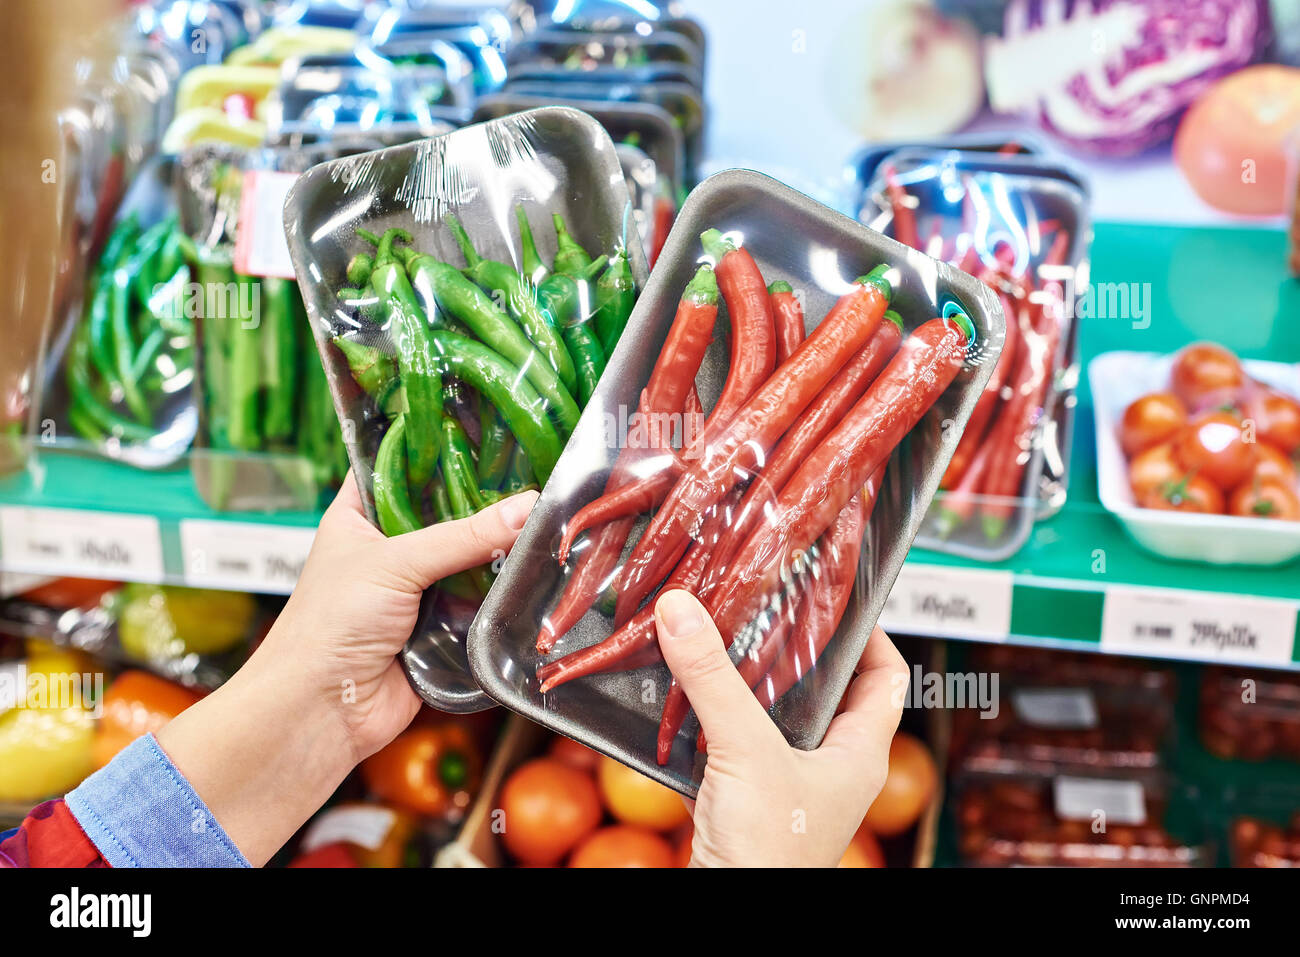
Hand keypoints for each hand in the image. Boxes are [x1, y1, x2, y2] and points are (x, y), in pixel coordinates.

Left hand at [157, 474, 536, 864]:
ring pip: (470, 561)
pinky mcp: (440, 630)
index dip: (437, 449)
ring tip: (547, 521)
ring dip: (499, 553)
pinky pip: (480, 605)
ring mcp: (416, 590)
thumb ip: (462, 536)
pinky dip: (502, 597)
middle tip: (533, 478)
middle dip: (485, 505)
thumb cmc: (329, 626)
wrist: (323, 711)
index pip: (400, 466)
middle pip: (447, 515)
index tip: (486, 432)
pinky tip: (536, 575)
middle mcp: (388, 550)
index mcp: (359, 517)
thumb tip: (526, 509)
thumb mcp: (394, 563)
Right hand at [653, 589, 906, 867]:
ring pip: (774, 720)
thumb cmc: (768, 854)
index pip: (886, 678)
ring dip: (746, 686)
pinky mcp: (747, 804)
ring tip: (722, 642)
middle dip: (793, 652)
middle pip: (824, 692)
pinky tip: (685, 702)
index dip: (870, 635)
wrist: (730, 916)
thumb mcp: (745, 750)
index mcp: (857, 754)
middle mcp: (830, 769)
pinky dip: (711, 723)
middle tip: (766, 610)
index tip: (836, 599)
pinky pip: (733, 749)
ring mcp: (789, 788)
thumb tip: (683, 610)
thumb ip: (713, 678)